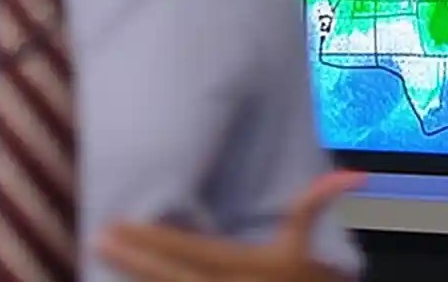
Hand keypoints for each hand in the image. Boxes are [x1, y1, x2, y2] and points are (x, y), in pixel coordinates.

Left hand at [98, 171, 364, 280]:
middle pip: (169, 275)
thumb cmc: (301, 281)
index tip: (116, 225)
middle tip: (96, 238)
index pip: (187, 252)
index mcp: (245, 267)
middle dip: (131, 258)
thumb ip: (314, 206)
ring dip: (134, 279)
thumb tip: (351, 176)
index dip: (149, 241)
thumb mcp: (305, 248)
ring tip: (100, 259)